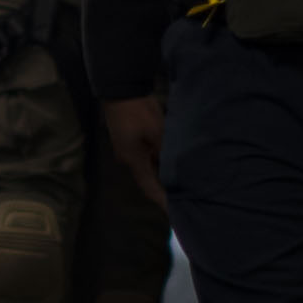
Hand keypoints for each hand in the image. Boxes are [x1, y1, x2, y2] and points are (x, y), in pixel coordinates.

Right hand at [103, 94, 171, 216]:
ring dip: (161, 176)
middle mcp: (128, 159)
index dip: (163, 202)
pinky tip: (169, 163)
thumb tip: (177, 168)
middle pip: (148, 180)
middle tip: (182, 199)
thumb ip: (167, 151)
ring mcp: (127, 149)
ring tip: (179, 183)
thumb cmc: (139, 112)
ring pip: (147, 168)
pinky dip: (158, 162)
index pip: (150, 189)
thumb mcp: (158, 132)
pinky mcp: (130, 140)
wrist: (120, 89)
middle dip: (164, 190)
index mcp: (134, 160)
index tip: (175, 213)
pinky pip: (146, 157)